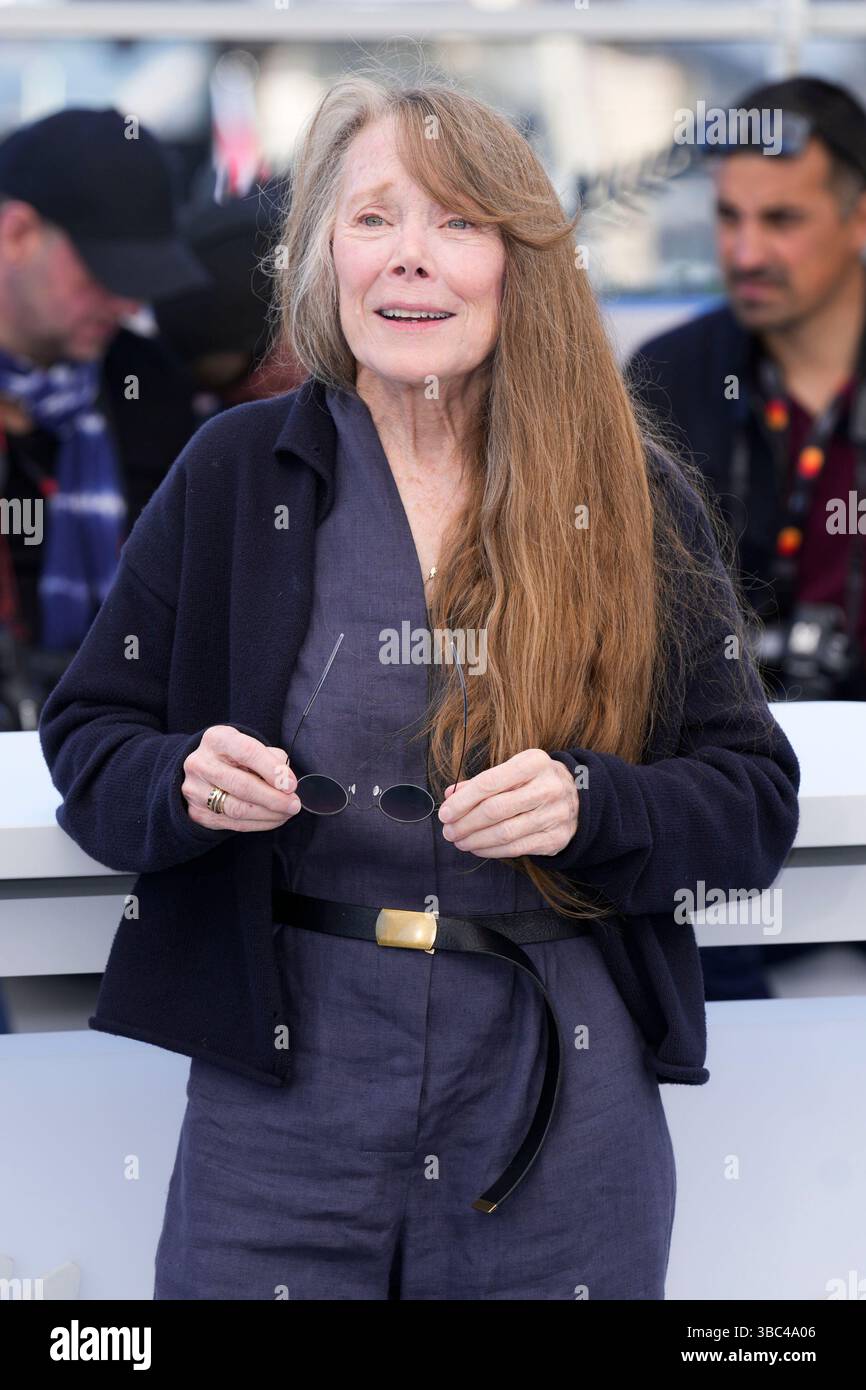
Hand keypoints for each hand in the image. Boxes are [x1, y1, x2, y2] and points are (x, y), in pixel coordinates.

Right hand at [182, 725, 300, 832]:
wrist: (203, 770)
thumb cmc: (235, 757)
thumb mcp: (252, 746)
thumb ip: (271, 759)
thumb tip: (286, 783)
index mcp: (217, 739)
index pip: (247, 752)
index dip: (272, 770)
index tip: (291, 785)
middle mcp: (201, 763)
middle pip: (241, 785)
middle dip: (273, 798)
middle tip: (294, 804)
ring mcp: (195, 789)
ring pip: (237, 808)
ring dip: (268, 814)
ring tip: (286, 813)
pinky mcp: (198, 812)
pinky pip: (233, 823)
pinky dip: (259, 824)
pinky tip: (273, 819)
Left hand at [437, 748, 578, 858]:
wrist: (580, 797)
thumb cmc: (535, 781)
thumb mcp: (513, 770)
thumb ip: (481, 782)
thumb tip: (450, 796)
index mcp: (534, 763)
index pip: (489, 782)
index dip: (462, 801)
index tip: (445, 812)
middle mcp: (547, 788)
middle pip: (495, 810)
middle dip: (465, 823)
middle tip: (448, 830)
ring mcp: (554, 815)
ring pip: (504, 833)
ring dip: (474, 840)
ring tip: (459, 841)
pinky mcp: (555, 838)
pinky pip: (515, 848)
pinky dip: (490, 850)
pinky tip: (477, 848)